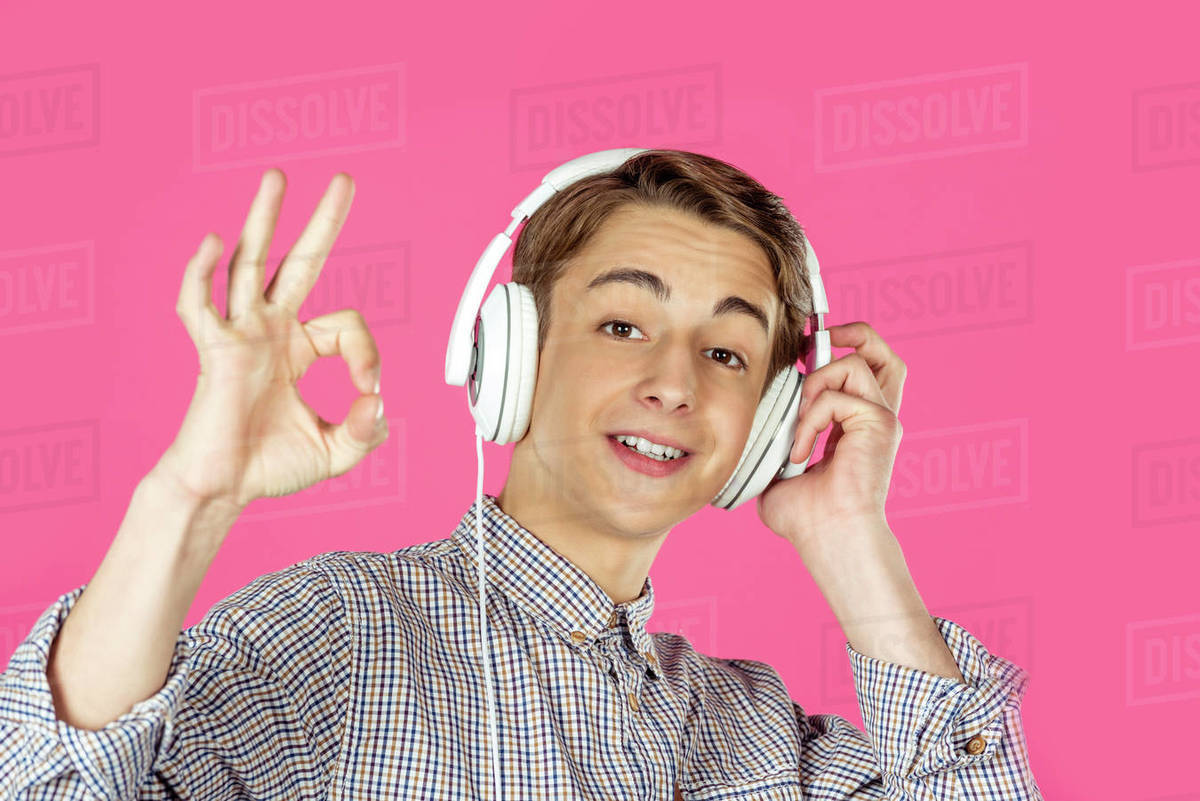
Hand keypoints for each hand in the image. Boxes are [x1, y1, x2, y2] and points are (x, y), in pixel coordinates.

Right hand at [155, 169, 386, 508]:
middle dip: (321, 222)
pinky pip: (200, 303)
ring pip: (250, 264)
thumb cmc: (268, 466)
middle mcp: (269, 331)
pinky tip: (215, 242)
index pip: (347, 325)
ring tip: (277, 177)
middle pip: (297, 262)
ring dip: (263, 219)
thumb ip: (367, 431)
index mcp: (298, 348)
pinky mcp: (212, 349)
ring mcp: (239, 335)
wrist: (223, 489)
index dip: (367, 353)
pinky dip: (202, 272)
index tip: (369, 390)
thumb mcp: (337, 450)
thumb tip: (379, 403)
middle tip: (343, 181)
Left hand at [755, 322, 906, 553]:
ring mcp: (881, 418)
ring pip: (856, 362)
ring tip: (800, 421)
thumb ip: (772, 443)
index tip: (800, 358)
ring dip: (816, 384)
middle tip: (814, 349)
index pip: (860, 369)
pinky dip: (810, 420)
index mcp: (855, 425)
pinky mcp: (880, 424)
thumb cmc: (807, 518)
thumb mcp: (778, 471)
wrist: (829, 539)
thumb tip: (745, 431)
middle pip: (881, 352)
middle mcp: (875, 417)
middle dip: (849, 336)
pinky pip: (837, 398)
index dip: (834, 351)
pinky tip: (801, 452)